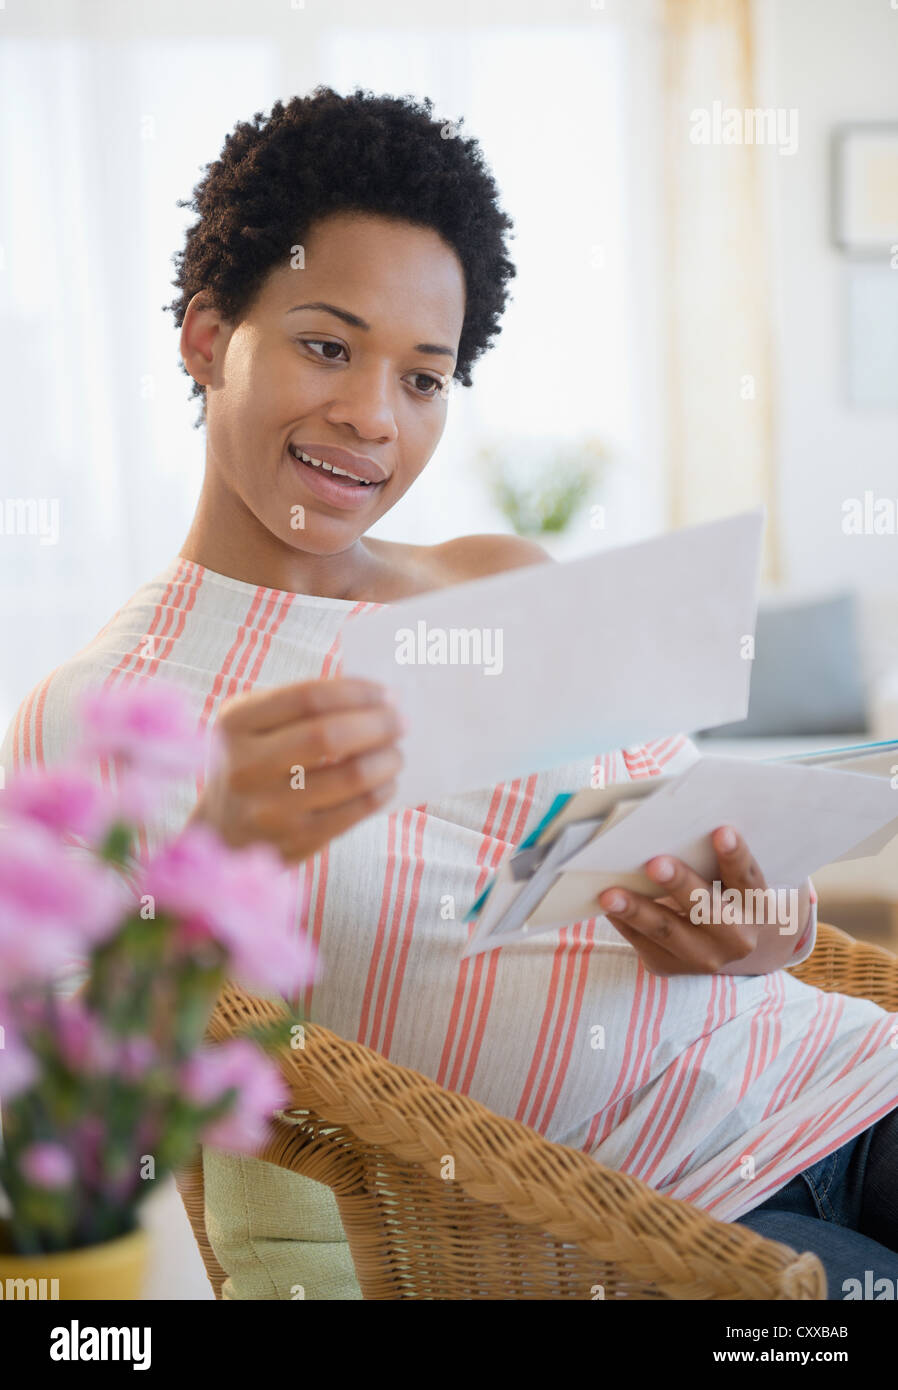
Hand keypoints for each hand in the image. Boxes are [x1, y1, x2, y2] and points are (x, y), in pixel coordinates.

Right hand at [188, 676, 404, 863]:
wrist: (219, 832)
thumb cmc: (252, 764)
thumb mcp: (253, 726)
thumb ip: (300, 707)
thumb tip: (376, 698)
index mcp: (235, 724)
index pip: (308, 698)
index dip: (357, 691)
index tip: (386, 693)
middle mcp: (246, 766)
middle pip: (329, 735)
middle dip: (378, 724)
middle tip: (400, 722)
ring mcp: (269, 808)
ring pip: (349, 776)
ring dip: (386, 760)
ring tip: (395, 753)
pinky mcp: (293, 841)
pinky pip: (353, 812)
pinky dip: (379, 792)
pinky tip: (385, 783)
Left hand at [597, 826, 809, 976]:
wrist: (723, 941)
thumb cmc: (719, 890)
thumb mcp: (727, 878)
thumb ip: (707, 857)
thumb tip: (664, 830)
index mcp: (757, 907)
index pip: (747, 878)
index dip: (735, 855)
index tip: (722, 831)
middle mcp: (736, 938)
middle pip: (706, 908)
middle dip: (679, 885)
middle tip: (655, 863)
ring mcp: (703, 959)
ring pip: (667, 931)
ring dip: (636, 910)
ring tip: (610, 894)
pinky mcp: (670, 968)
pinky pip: (642, 943)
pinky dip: (622, 921)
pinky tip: (605, 904)